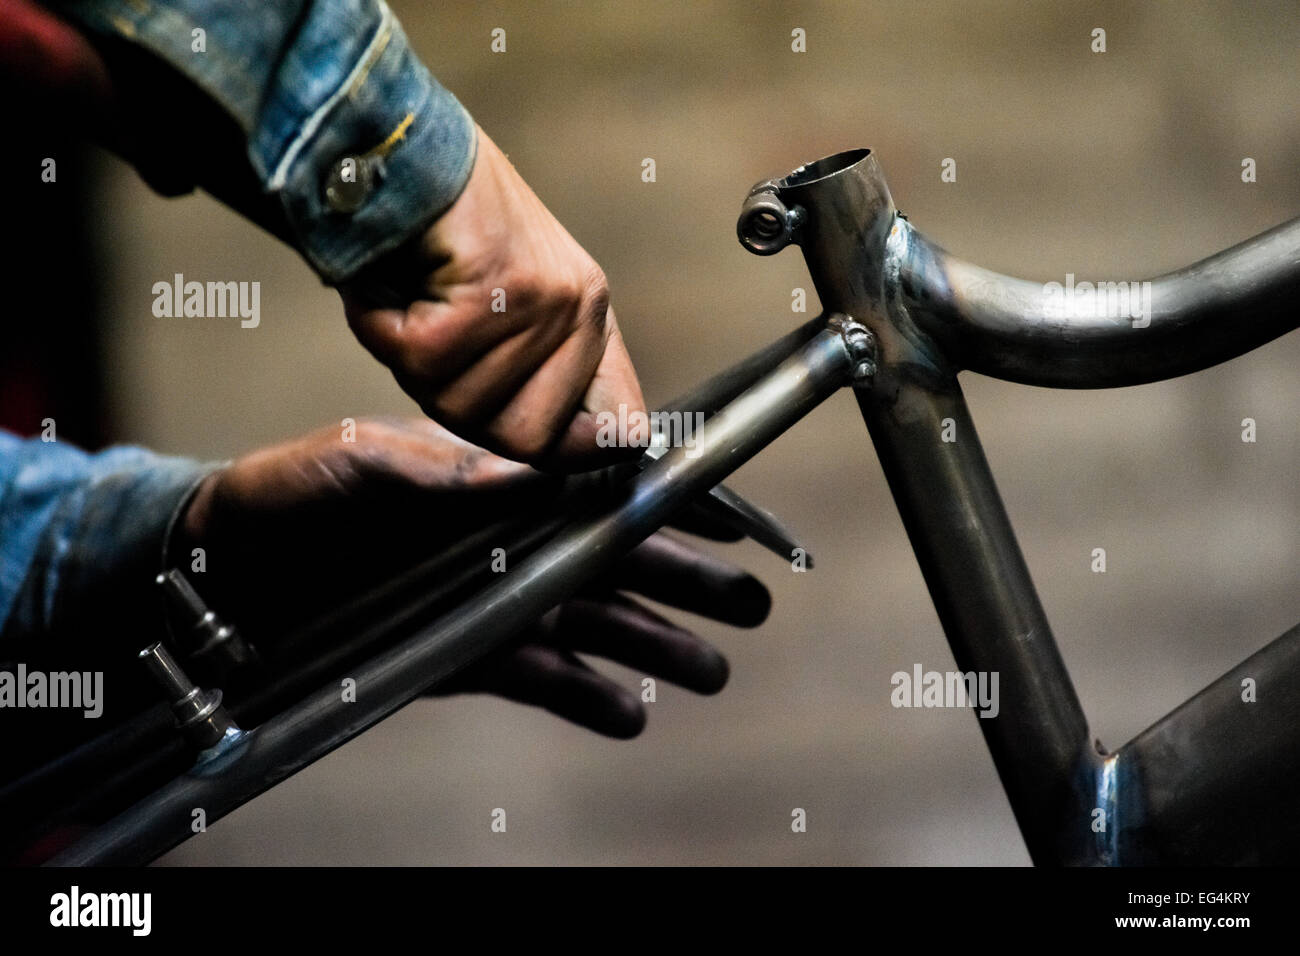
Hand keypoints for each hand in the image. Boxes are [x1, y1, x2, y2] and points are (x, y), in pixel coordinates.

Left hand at [179, 418, 770, 736]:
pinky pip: (546, 678)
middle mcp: (512, 540)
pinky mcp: (470, 656)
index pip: (601, 484)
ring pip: (600, 624)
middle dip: (691, 580)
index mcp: (500, 482)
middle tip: (755, 602)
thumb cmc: (293, 495)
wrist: (228, 578)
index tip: (736, 518)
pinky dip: (590, 697)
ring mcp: (497, 599)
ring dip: (659, 646)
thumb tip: (535, 472)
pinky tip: (632, 714)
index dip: (670, 498)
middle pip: (621, 560)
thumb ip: (449, 467)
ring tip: (715, 672)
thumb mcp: (362, 459)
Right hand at [340, 126, 645, 469]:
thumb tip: (577, 454)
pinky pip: (421, 361)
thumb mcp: (505, 310)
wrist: (400, 142)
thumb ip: (538, 375)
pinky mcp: (494, 287)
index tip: (533, 437)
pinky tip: (389, 284)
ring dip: (412, 361)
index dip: (575, 451)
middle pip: (522, 440)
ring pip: (461, 404)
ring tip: (411, 299)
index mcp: (590, 313)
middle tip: (432, 342)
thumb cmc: (440, 228)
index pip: (620, 429)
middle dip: (460, 406)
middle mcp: (580, 306)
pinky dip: (382, 327)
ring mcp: (543, 298)